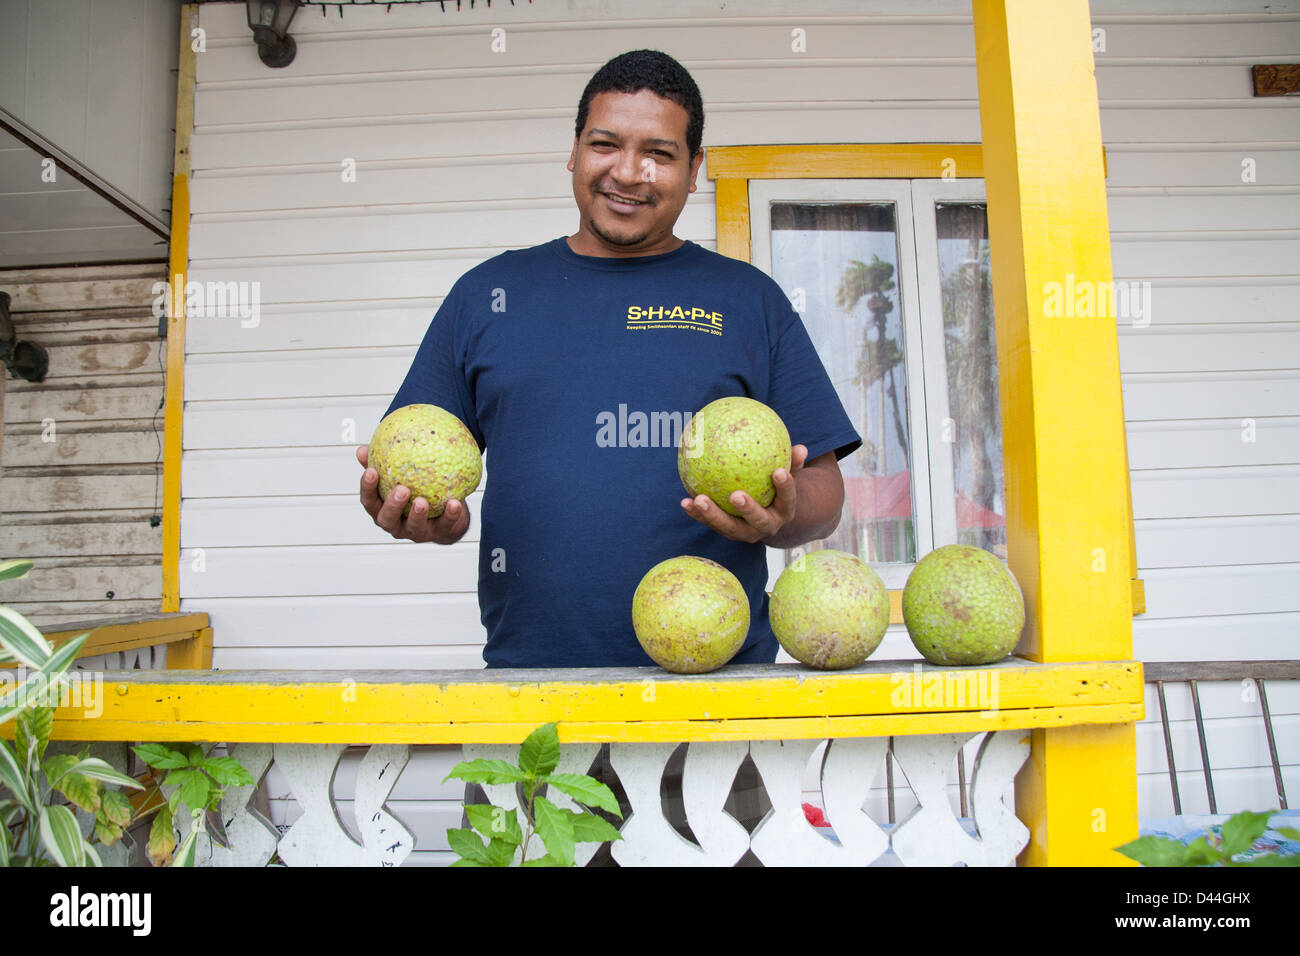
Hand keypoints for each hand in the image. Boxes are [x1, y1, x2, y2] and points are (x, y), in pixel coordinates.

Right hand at [357, 444, 470, 543]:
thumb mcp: (398, 476)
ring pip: (414, 526)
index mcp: (382, 509)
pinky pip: (444, 524)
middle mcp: (395, 524)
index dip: (367, 488)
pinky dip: (450, 515)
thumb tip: (361, 448)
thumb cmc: (415, 489)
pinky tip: (455, 503)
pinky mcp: (438, 534)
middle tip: (401, 489)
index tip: (371, 471)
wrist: (443, 514)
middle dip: (393, 506)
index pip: (369, 500)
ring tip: (422, 501)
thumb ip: (382, 463)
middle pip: (387, 519)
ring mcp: (415, 531)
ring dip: (418, 514)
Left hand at [681, 444, 807, 543]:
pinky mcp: (727, 532)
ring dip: (713, 515)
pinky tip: (685, 501)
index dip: (785, 487)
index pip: (788, 499)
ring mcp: (745, 533)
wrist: (768, 516)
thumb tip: (802, 448)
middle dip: (747, 509)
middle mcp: (766, 526)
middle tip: (736, 495)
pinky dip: (698, 514)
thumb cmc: (776, 487)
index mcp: (784, 512)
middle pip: (757, 521)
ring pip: (729, 527)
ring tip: (699, 499)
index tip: (779, 471)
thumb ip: (792, 463)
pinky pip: (711, 523)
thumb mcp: (788, 475)